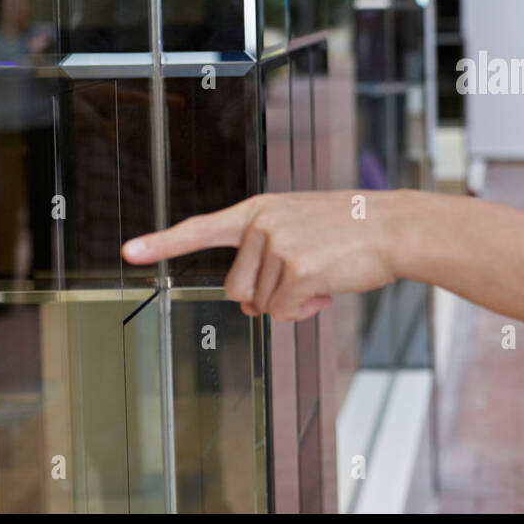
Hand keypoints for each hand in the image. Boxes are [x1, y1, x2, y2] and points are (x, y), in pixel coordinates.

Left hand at [120, 191, 399, 320]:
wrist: (394, 227)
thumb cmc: (353, 230)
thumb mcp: (301, 224)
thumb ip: (267, 251)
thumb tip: (255, 304)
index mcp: (259, 210)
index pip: (201, 228)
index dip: (162, 243)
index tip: (129, 252)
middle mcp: (261, 224)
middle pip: (236, 290)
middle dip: (265, 297)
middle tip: (301, 280)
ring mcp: (277, 246)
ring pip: (261, 305)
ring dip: (290, 304)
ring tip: (322, 276)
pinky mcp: (297, 271)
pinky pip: (284, 313)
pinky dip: (305, 312)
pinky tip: (328, 288)